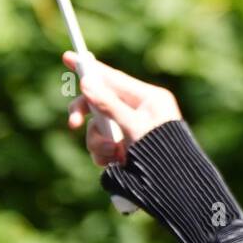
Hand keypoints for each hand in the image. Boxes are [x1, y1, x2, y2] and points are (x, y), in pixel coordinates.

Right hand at [64, 51, 181, 166]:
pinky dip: (104, 155)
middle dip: (86, 115)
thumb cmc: (162, 152)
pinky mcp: (125, 148)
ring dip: (98, 142)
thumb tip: (87, 82)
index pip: (114, 78)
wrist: (174, 186)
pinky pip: (102, 146)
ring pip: (98, 128)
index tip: (68, 57)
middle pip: (100, 103)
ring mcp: (130, 131)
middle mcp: (139, 112)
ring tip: (114, 153)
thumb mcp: (134, 126)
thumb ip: (109, 105)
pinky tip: (115, 163)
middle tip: (74, 123)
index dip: (91, 69)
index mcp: (148, 98)